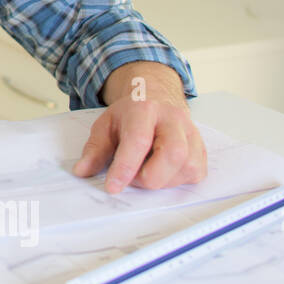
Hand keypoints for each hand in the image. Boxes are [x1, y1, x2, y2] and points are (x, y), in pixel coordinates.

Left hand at [72, 62, 206, 192]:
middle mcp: (173, 119)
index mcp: (144, 109)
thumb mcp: (105, 124)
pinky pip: (197, 172)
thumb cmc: (130, 114)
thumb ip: (95, 149)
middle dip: (150, 177)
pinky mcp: (201, 147)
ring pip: (188, 167)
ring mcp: (192, 132)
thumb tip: (82, 171)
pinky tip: (162, 171)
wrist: (155, 96)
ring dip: (163, 180)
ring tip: (145, 171)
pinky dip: (177, 180)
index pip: (138, 141)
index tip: (113, 187)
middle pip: (173, 155)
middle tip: (133, 178)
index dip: (125, 168)